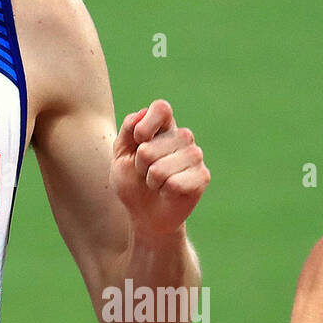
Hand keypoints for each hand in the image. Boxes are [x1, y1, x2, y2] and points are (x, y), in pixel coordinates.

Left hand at [112, 99, 209, 236]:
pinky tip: (169, 191)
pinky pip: (175, 183)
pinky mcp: (202, 176)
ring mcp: (195, 155)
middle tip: (146, 172)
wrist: (145, 213)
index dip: (145, 125)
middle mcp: (182, 137)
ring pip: (160, 168)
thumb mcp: (121, 154)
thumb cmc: (132, 181)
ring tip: (156, 182)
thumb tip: (141, 113)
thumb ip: (127, 131)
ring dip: (151, 180)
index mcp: (164, 126)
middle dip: (140, 165)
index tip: (138, 140)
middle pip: (149, 148)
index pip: (161, 108)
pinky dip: (165, 191)